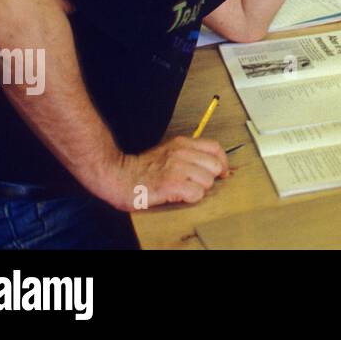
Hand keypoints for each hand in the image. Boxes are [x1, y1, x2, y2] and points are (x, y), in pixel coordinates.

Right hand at [114, 136, 228, 211]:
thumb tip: (211, 163)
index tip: (222, 172)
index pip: (215, 148)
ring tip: (182, 190)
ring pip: (207, 181)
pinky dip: (190, 198)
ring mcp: (177, 168)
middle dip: (209, 178)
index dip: (222, 162)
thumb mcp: (168, 151)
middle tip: (195, 184)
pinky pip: (196, 193)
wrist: (117, 175)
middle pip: (215, 166)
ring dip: (198, 189)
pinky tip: (178, 196)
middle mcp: (182, 153)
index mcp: (182, 143)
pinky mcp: (171, 184)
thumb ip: (188, 154)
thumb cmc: (142, 168)